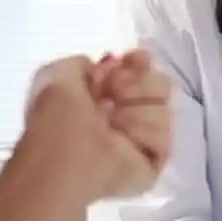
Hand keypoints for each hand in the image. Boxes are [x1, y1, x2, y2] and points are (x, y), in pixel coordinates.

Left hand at [22, 51, 172, 203]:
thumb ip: (84, 63)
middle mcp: (126, 114)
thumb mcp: (57, 75)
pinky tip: (122, 139)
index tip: (133, 59)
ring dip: (136, 111)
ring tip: (112, 122)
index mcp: (104, 95)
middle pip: (161, 85)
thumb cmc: (56, 117)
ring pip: (164, 110)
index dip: (141, 61)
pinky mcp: (153, 161)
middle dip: (139, 84)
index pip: (142, 69)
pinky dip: (143, 132)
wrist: (64, 154)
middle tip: (113, 96)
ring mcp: (141, 139)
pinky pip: (165, 136)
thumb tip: (110, 66)